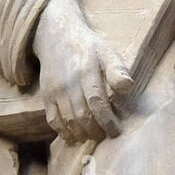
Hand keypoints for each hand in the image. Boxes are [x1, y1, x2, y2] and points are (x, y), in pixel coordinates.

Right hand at [32, 0, 133, 143]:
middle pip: (82, 115)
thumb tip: (128, 87)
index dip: (107, 121)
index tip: (116, 131)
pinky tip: (74, 137)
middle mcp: (68, 83)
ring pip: (68, 120)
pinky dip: (63, 132)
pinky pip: (52, 119)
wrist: (57, 37)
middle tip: (106, 136)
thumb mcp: (106, 51)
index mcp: (86, 72)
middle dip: (96, 130)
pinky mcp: (46, 96)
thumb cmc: (88, 48)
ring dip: (81, 133)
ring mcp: (55, 91)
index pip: (97, 103)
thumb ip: (117, 70)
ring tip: (93, 137)